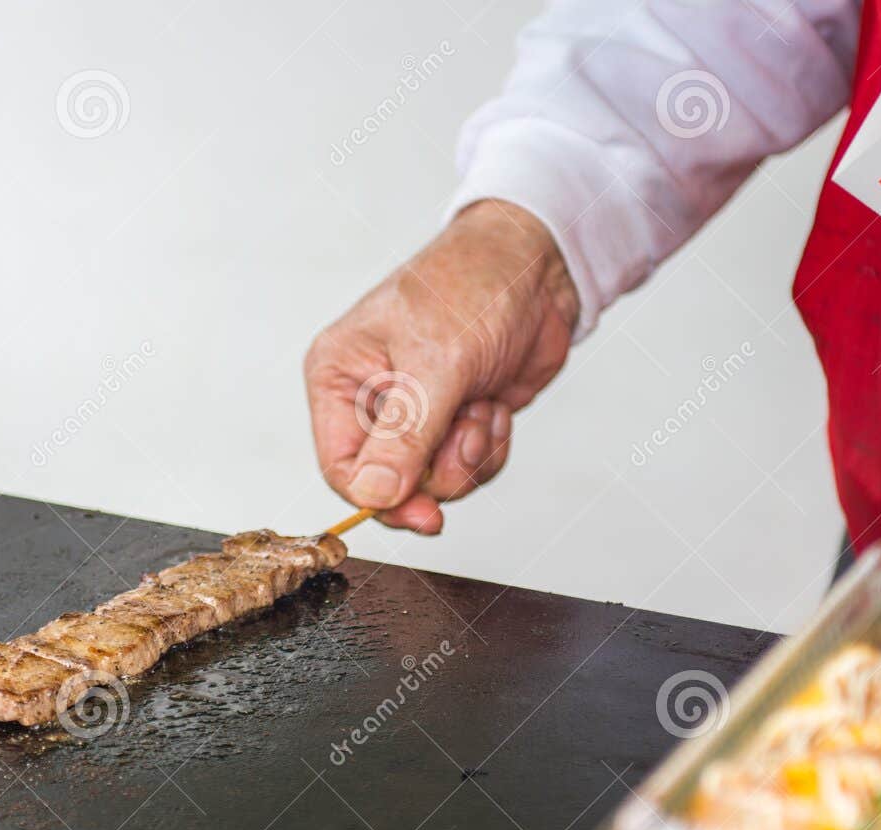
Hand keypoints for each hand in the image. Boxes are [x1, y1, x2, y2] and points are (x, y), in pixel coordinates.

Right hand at [304, 199, 578, 533]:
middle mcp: (371, 400)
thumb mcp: (435, 362)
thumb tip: (375, 496)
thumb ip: (404, 436)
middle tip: (464, 431)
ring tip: (480, 405)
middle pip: (390, 485)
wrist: (540, 264)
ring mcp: (416, 414)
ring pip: (435, 483)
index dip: (381, 499)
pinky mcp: (456, 421)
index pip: (340, 467)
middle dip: (437, 470)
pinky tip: (494, 405)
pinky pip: (468, 469)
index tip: (425, 514)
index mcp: (340, 377)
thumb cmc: (473, 285)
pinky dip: (489, 447)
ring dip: (468, 454)